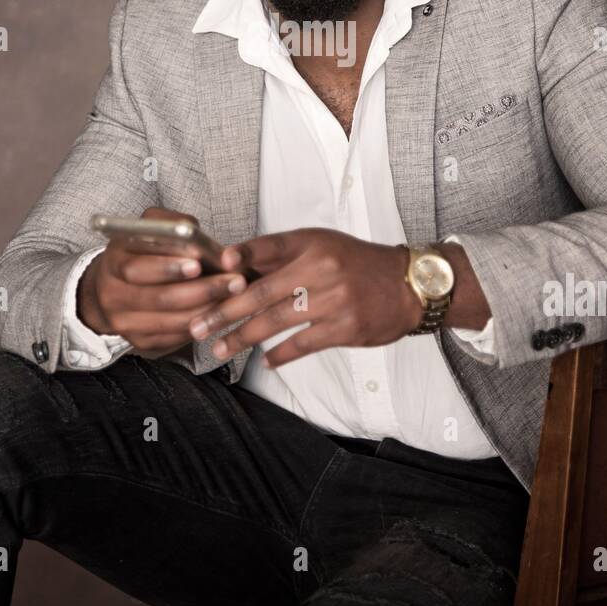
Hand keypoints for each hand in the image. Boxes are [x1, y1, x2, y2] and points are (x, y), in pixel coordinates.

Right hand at [77, 207, 248, 357]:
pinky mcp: (140, 341)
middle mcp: (113, 295)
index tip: (198, 263)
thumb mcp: (147, 229)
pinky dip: (200, 324)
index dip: (169, 267)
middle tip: (234, 281)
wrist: (111, 288)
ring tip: (234, 296)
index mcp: (113, 261)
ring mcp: (125, 323)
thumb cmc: (138, 253)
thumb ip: (170, 225)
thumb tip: (195, 235)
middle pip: (160, 298)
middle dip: (202, 290)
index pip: (138, 267)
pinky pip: (174, 337)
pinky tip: (219, 312)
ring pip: (172, 321)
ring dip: (208, 309)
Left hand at [188, 228, 423, 368]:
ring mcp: (333, 300)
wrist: (409, 285)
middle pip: (261, 292)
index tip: (210, 272)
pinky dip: (280, 355)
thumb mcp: (323, 245)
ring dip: (243, 338)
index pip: (266, 247)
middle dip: (224, 311)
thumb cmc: (358, 264)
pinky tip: (264, 361)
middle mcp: (321, 269)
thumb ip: (283, 254)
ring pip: (276, 322)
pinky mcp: (345, 328)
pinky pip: (303, 344)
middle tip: (197, 325)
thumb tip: (236, 267)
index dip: (237, 258)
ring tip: (219, 349)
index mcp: (312, 244)